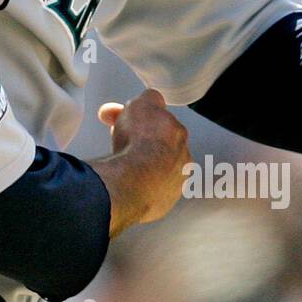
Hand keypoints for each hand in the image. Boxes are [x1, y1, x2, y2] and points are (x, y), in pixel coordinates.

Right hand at [91, 89, 189, 237]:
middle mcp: (183, 159)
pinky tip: (125, 183)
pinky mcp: (163, 204)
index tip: (122, 121)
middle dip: (141, 143)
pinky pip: (150, 192)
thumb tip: (151, 97)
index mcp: (180, 134)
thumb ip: (149, 98)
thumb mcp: (141, 103)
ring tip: (120, 165)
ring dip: (141, 167)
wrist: (133, 180)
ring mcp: (175, 184)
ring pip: (157, 171)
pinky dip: (139, 187)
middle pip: (159, 148)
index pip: (160, 123)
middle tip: (118, 143)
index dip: (139, 120)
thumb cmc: (138, 140)